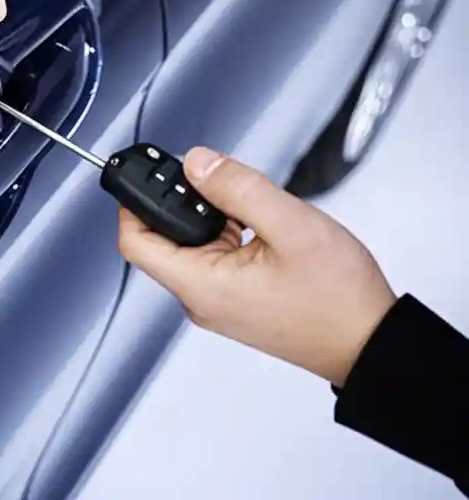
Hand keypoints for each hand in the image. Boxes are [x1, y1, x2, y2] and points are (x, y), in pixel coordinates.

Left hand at [118, 147, 397, 386]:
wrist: (372, 343)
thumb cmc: (338, 298)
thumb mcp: (291, 225)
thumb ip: (238, 188)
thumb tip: (196, 162)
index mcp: (200, 285)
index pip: (134, 242)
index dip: (133, 204)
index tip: (149, 173)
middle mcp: (200, 298)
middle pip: (163, 239)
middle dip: (185, 202)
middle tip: (219, 182)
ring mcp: (218, 301)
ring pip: (193, 244)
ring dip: (214, 217)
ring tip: (253, 209)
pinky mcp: (236, 299)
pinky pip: (216, 257)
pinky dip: (231, 233)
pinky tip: (261, 226)